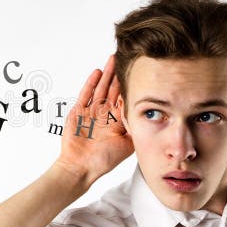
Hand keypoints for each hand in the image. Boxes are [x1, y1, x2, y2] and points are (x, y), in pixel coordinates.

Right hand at [54, 54, 133, 187]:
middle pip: (113, 90)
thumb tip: (147, 113)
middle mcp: (104, 115)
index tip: (139, 73)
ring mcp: (91, 112)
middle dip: (119, 75)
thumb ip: (135, 127)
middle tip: (126, 59)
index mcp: (116, 122)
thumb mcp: (127, 144)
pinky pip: (86, 94)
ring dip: (107, 74)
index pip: (125, 99)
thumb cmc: (103, 160)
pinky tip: (98, 72)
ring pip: (100, 88)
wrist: (81, 166)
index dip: (131, 87)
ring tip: (113, 59)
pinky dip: (91, 83)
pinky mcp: (78, 111)